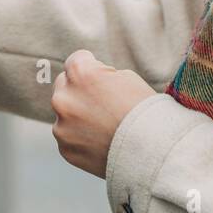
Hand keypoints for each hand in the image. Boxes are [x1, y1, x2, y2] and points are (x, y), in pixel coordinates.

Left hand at [50, 50, 157, 177]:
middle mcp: (63, 97)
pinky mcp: (65, 148)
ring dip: (78, 116)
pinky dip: (80, 138)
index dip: (91, 67)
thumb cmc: (143, 110)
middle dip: (79, 91)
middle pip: (65, 85)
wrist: (151, 152)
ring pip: (65, 113)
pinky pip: (69, 137)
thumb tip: (92, 80)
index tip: (100, 76)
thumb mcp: (126, 77)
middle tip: (103, 103)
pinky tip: (101, 141)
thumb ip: (101, 75)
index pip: (76, 60)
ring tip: (104, 126)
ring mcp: (61, 126)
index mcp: (79, 74)